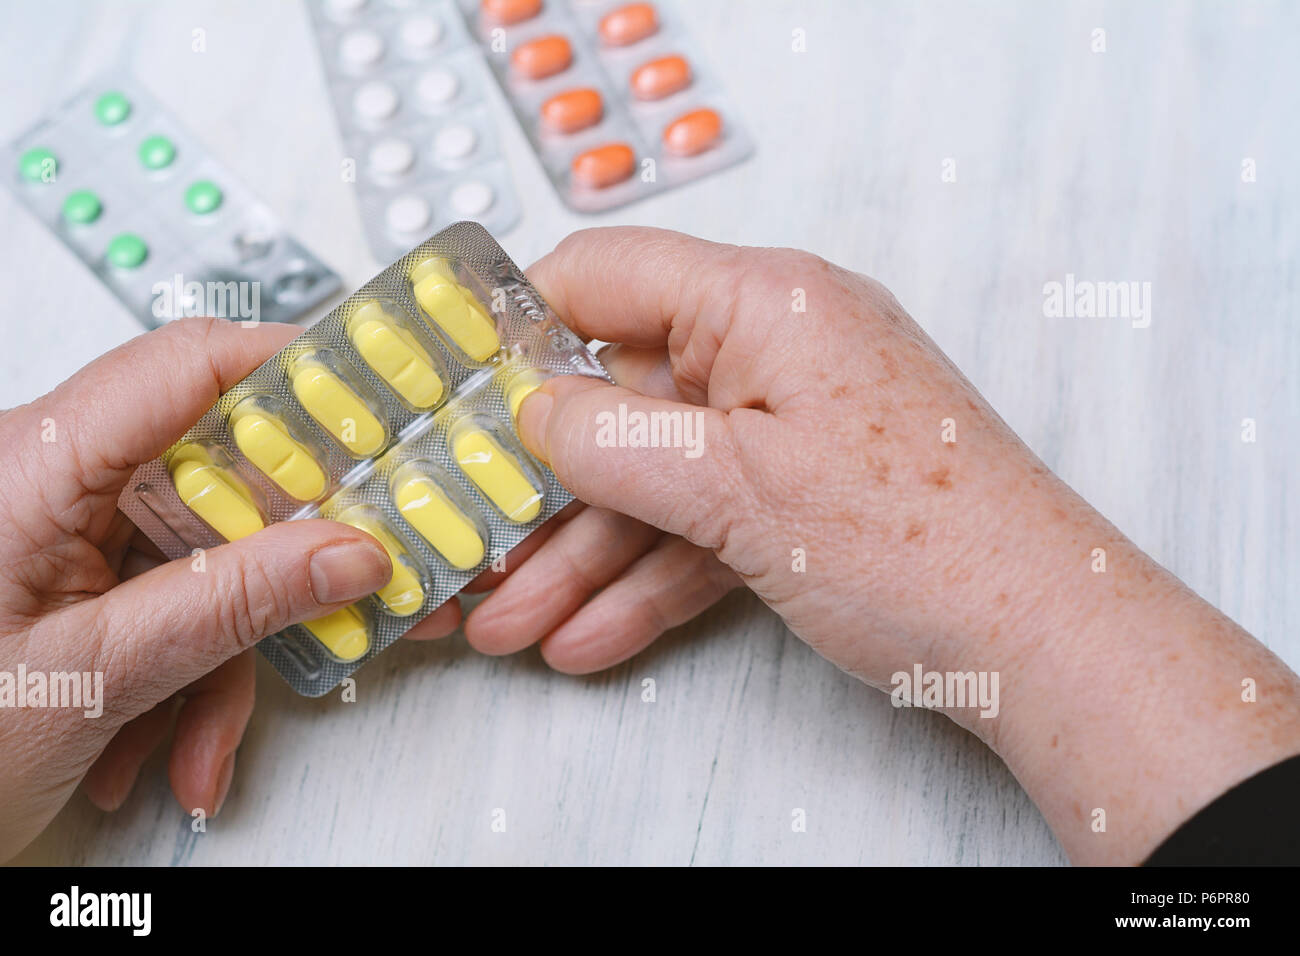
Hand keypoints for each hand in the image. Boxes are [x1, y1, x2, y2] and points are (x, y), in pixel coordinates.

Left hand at [0, 317, 461, 861]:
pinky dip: (185, 673)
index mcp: (32, 465)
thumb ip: (230, 604)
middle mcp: (49, 479)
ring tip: (193, 746)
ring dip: (220, 655)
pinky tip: (161, 744)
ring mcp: (63, 531)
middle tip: (337, 603)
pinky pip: (169, 598)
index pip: (186, 366)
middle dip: (271, 569)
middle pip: (214, 476)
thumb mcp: (92, 676)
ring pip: (200, 555)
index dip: (291, 372)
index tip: (378, 409)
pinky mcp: (74, 577)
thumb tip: (348, 550)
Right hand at [500, 226, 1299, 863]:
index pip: (608, 277)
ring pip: (657, 480)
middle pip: (621, 399)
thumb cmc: (920, 545)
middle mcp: (775, 350)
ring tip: (511, 625)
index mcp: (764, 304)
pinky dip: (649, 580)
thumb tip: (534, 410)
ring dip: (582, 557)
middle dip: (543, 490)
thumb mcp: (737, 488)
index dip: (520, 328)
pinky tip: (589, 636)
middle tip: (472, 546)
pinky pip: (704, 525)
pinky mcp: (802, 494)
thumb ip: (618, 441)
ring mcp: (789, 426)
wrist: (1039, 646)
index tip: (446, 388)